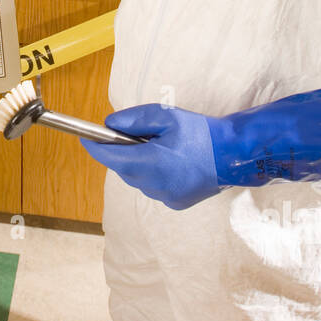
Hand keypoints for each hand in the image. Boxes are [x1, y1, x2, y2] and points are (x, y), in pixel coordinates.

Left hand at [80, 103, 219, 210]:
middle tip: (132, 135)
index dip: (95, 146)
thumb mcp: (165, 117)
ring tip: (158, 148)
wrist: (234, 155)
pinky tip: (171, 163)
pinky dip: (155, 175)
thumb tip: (109, 125)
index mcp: (148, 163)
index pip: (109, 157)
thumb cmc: (201, 133)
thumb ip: (133, 120)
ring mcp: (164, 197)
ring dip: (140, 164)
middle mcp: (153, 185)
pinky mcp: (175, 203)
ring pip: (138, 179)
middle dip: (123, 152)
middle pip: (124, 168)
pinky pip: (154, 187)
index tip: (85, 137)